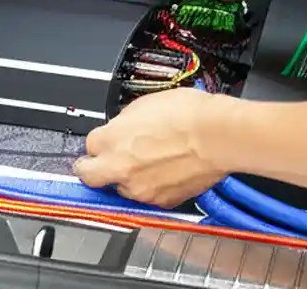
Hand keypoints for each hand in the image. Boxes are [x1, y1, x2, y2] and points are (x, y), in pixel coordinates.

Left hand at [73, 88, 233, 206]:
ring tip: (150, 163)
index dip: (101, 142)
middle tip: (105, 162)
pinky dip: (152, 186)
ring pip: (121, 188)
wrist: (218, 135)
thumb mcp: (144, 104)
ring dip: (128, 178)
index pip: (89, 145)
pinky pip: (148, 196)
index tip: (107, 142)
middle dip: (93, 169)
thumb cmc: (188, 115)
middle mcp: (119, 168)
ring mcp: (139, 189)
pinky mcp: (161, 202)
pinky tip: (167, 171)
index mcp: (110, 139)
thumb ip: (123, 122)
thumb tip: (121, 129)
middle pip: (89, 176)